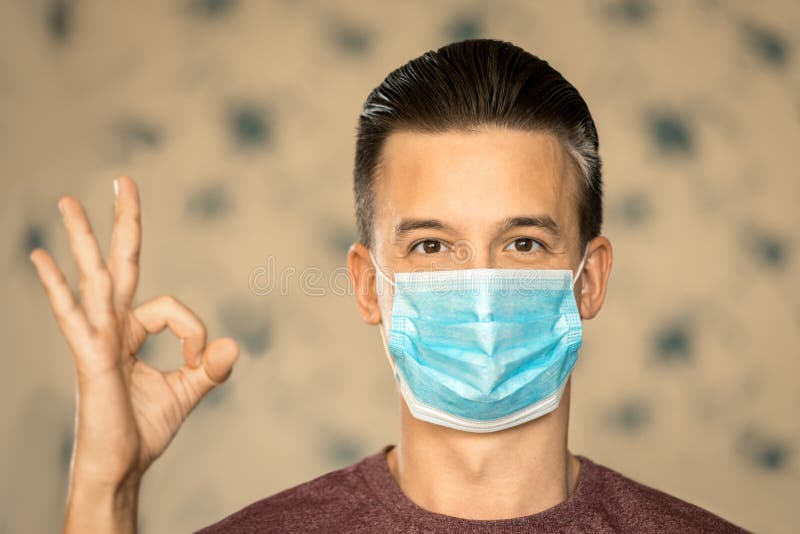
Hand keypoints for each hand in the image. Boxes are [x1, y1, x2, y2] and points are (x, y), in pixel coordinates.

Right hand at [30, 176, 238, 524]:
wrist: (121, 465)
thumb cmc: (144, 428)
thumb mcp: (187, 391)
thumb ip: (211, 367)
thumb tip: (234, 345)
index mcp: (134, 330)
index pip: (172, 308)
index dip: (195, 332)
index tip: (202, 361)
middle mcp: (112, 325)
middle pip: (120, 262)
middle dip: (124, 222)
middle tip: (125, 180)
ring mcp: (96, 338)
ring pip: (93, 277)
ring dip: (83, 238)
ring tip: (69, 200)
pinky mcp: (89, 356)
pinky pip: (72, 315)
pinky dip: (56, 287)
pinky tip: (40, 257)